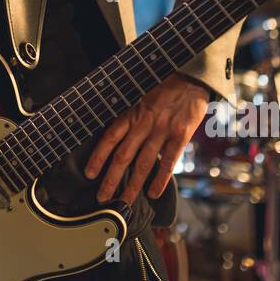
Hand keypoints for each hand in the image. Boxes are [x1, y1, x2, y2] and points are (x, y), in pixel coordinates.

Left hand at [84, 74, 209, 205]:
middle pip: (123, 156)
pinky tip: (153, 193)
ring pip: (144, 164)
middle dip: (111, 180)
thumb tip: (114, 138)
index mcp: (132, 113)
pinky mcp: (180, 136)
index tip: (89, 174)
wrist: (190, 78)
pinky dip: (160, 181)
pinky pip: (168, 163)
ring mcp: (162, 130)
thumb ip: (129, 117)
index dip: (98, 157)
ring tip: (124, 202)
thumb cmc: (162, 88)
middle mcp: (144, 123)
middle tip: (102, 198)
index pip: (110, 138)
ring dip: (132, 186)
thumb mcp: (139, 96)